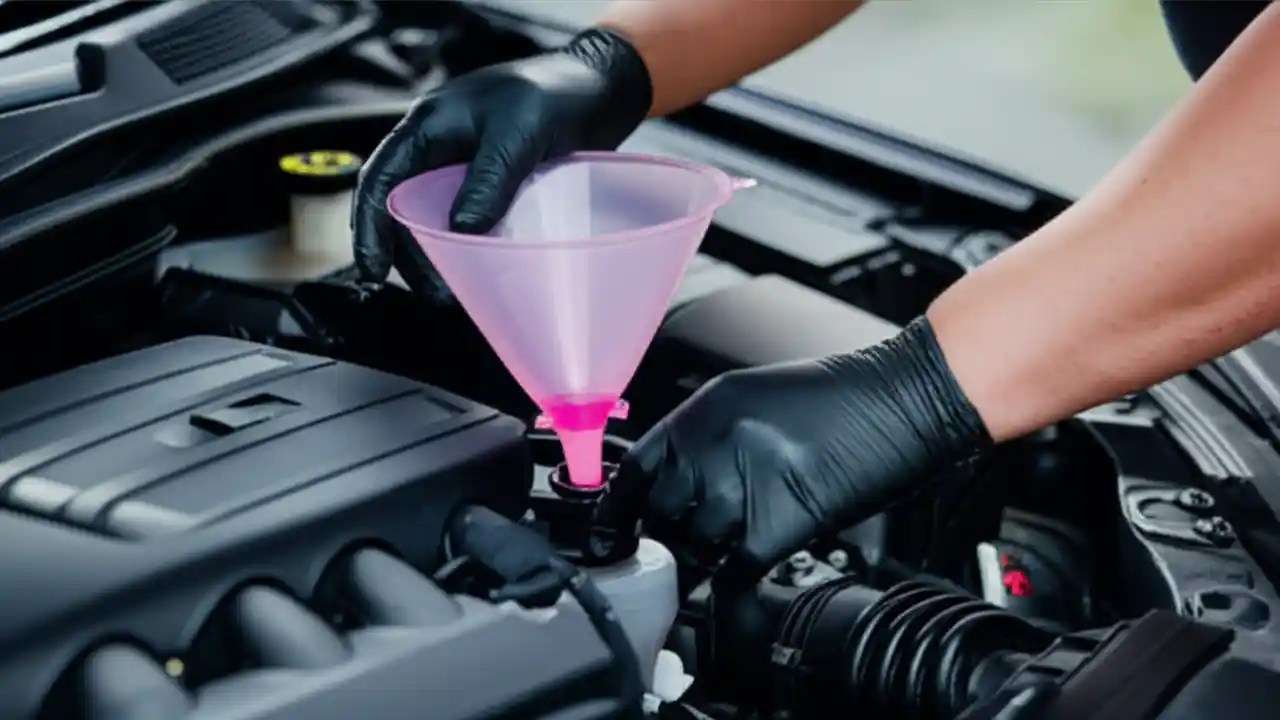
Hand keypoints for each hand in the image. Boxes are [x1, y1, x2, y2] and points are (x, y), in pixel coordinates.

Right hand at [351, 28, 651, 301]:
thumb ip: (490, 179)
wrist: (603, 89)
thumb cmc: (558, 92)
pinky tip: (481, 272)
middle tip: (434, 295)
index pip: (381, 179)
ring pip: (436, 220)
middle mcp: (441, 149)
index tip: (371, 270)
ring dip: (440, 257)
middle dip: (410, 256)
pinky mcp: (495, 186)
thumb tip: (462, 231)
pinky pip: (470, 221)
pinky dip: (470, 248)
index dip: (370, 226)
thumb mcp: (519, 133)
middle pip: (404, 208)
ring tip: (455, 293)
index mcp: (430, 125)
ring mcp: (467, 168)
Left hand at [610, 317, 991, 586]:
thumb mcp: (752, 398)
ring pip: (693, 547)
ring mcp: (742, 488)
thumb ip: (707, 436)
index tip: (611, 531)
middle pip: (659, 513)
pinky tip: (735, 585)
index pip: (634, 470)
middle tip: (683, 539)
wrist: (904, 400)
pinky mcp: (777, 527)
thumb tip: (675, 479)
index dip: (619, 507)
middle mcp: (712, 448)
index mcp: (702, 411)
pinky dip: (731, 588)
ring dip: (705, 557)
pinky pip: (733, 574)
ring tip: (726, 550)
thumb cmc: (839, 398)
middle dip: (668, 532)